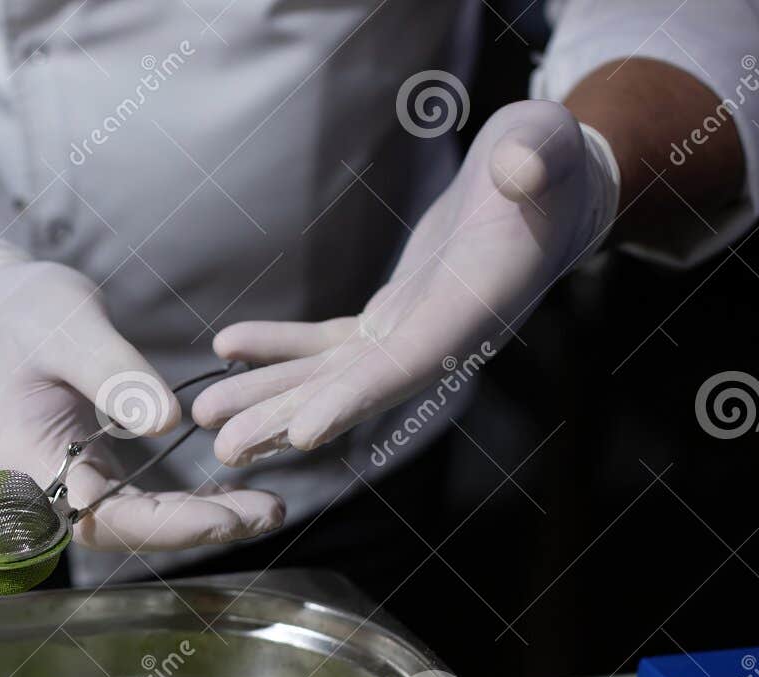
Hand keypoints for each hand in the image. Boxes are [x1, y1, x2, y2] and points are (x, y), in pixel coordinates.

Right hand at [0, 241, 284, 550]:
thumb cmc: (22, 311)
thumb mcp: (70, 327)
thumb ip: (114, 373)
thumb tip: (167, 422)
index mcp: (21, 462)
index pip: (97, 515)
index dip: (164, 523)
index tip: (224, 517)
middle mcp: (38, 489)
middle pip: (121, 530)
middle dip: (195, 527)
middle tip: (267, 512)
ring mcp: (60, 484)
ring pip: (133, 522)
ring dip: (197, 519)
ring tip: (264, 508)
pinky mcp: (83, 471)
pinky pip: (135, 500)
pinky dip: (182, 502)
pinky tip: (230, 495)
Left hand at [195, 100, 619, 463]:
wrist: (551, 193)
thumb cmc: (551, 163)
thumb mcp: (548, 145)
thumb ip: (537, 156)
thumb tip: (521, 166)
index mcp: (479, 307)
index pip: (413, 363)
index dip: (359, 397)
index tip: (305, 433)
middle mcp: (442, 339)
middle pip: (357, 391)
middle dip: (290, 420)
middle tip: (226, 449)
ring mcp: (411, 335)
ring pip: (331, 378)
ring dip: (269, 398)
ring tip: (206, 416)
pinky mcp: (389, 321)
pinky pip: (324, 345)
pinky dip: (276, 348)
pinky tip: (225, 347)